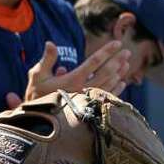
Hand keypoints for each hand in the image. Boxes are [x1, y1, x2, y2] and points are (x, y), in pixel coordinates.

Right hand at [6, 40, 131, 107]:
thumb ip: (47, 59)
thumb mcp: (37, 75)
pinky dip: (116, 89)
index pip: (94, 62)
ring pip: (109, 84)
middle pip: (106, 72)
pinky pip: (106, 97)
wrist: (38, 120)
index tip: (117, 43)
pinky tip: (122, 82)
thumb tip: (50, 43)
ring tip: (127, 63)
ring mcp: (87, 100)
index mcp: (72, 79)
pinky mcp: (89, 107)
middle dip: (117, 60)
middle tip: (127, 52)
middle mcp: (83, 89)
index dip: (107, 51)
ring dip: (119, 73)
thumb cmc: (36, 95)